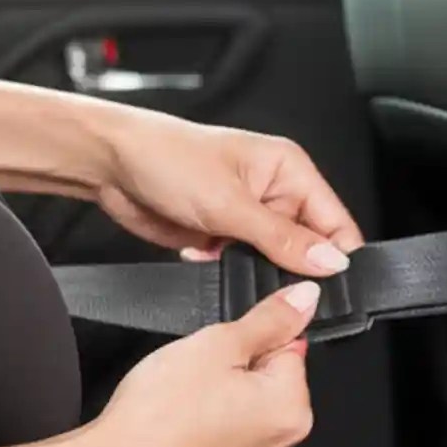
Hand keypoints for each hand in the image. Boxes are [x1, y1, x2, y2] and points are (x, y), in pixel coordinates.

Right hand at [78, 281, 319, 446]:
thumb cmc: (159, 417)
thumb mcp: (217, 344)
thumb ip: (269, 319)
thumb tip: (306, 298)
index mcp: (293, 408)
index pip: (289, 345)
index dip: (248, 336)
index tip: (218, 346)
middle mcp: (284, 442)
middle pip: (269, 375)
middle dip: (235, 363)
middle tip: (195, 370)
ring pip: (245, 399)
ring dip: (219, 388)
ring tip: (182, 395)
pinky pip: (227, 426)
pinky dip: (208, 416)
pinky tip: (179, 417)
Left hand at [96, 110, 363, 276]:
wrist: (110, 164)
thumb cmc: (166, 156)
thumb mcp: (230, 202)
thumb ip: (282, 238)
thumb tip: (330, 262)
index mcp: (289, 169)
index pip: (335, 222)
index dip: (336, 258)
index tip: (329, 290)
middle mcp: (273, 192)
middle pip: (307, 248)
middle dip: (290, 270)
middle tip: (271, 283)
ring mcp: (245, 216)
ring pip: (271, 262)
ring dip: (252, 272)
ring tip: (230, 261)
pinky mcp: (220, 236)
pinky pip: (238, 267)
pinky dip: (223, 270)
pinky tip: (202, 254)